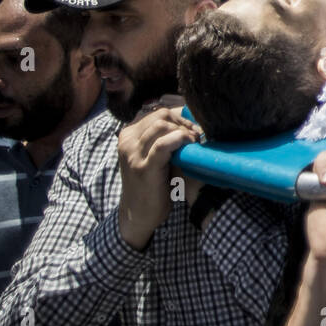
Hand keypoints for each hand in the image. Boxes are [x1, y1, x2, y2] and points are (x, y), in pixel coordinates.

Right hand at [116, 107, 201, 248]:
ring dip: (184, 131)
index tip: (194, 129)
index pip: (158, 112)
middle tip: (197, 136)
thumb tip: (191, 118)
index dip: (181, 117)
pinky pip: (162, 144)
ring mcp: (133, 153)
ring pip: (162, 125)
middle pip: (161, 115)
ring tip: (194, 143)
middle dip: (184, 122)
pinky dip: (179, 140)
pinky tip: (189, 146)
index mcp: (129, 134)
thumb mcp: (153, 154)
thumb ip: (164, 136)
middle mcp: (128, 140)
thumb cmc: (152, 182)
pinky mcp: (143, 167)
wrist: (139, 212)